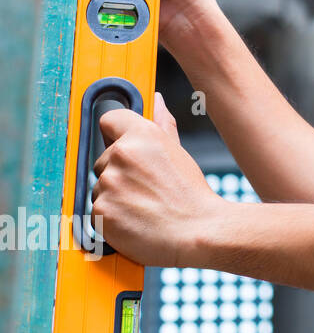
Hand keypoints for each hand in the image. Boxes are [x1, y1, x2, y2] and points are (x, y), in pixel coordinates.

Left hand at [90, 92, 225, 267]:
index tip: (122, 145)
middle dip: (118, 172)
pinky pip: (96, 211)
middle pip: (103, 158)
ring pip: (99, 186)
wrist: (198, 231)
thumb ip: (162, 123)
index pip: (108, 120)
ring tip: (143, 206)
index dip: (114, 134)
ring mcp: (109, 184)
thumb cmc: (191, 195)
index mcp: (143, 136)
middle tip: (146, 187)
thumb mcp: (179, 152)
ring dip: (114, 196)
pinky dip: (111, 217)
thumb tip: (155, 100)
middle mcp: (122, 155)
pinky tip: (134, 220)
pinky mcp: (100, 211)